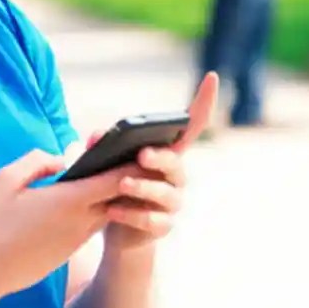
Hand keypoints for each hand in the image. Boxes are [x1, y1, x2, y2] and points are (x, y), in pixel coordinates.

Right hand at [0, 149, 128, 294]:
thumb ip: (37, 161)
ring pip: (105, 214)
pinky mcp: (69, 252)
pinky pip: (90, 227)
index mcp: (70, 200)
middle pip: (118, 198)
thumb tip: (61, 159)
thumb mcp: (7, 179)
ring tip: (106, 180)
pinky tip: (82, 204)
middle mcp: (81, 221)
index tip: (139, 153)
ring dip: (110, 199)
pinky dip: (95, 213)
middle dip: (126, 181)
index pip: (115, 181)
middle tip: (128, 163)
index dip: (131, 166)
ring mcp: (77, 239)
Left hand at [99, 72, 218, 253]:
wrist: (117, 231)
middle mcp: (177, 175)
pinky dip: (131, 214)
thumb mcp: (106, 163)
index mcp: (168, 152)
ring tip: (121, 183)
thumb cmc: (114, 186)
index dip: (204, 101)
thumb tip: (96, 138)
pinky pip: (152, 220)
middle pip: (176, 161)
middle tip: (141, 154)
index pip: (193, 124)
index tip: (212, 76)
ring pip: (165, 193)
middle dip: (160, 157)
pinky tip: (112, 210)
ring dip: (143, 186)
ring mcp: (173, 202)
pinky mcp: (164, 226)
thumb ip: (102, 146)